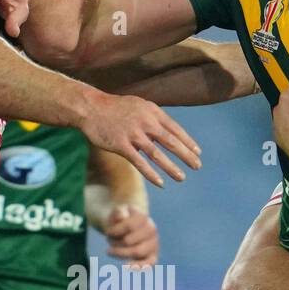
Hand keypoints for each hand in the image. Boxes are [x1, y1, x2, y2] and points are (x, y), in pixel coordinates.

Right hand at [82, 93, 200, 187]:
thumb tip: (167, 132)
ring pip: (157, 154)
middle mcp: (145, 122)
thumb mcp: (138, 106)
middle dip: (186, 155)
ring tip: (182, 177)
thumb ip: (153, 118)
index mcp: (152, 112)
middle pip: (170, 141)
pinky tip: (161, 183)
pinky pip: (139, 162)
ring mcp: (133, 134)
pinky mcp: (121, 145)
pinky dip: (151, 174)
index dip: (187, 141)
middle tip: (197, 166)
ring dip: (171, 167)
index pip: (175, 128)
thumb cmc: (115, 108)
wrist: (90, 107)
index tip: (198, 152)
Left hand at [104, 205, 158, 267]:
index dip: (115, 231)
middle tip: (109, 241)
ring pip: (137, 252)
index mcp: (143, 217)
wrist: (127, 228)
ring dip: (120, 253)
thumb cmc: (120, 220)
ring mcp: (153, 243)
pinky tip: (126, 266)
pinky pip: (149, 263)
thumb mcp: (117, 212)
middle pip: (129, 241)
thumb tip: (121, 217)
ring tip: (110, 251)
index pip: (129, 226)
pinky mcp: (153, 255)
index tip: (108, 232)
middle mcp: (151, 230)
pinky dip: (139, 266)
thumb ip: (118, 212)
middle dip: (115, 242)